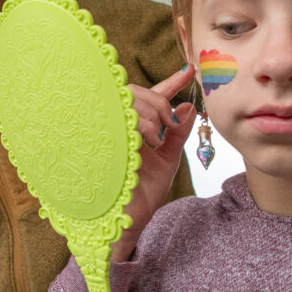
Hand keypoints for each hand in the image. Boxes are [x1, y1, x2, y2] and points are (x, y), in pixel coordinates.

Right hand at [114, 65, 196, 260]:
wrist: (126, 220)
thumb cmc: (143, 193)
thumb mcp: (167, 160)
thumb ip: (178, 134)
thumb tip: (189, 107)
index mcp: (134, 127)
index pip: (151, 97)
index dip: (171, 82)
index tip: (190, 71)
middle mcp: (118, 124)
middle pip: (137, 92)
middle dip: (159, 103)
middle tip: (170, 124)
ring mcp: (108, 130)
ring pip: (130, 101)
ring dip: (151, 115)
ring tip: (156, 138)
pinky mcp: (101, 137)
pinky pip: (122, 116)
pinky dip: (140, 124)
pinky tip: (147, 140)